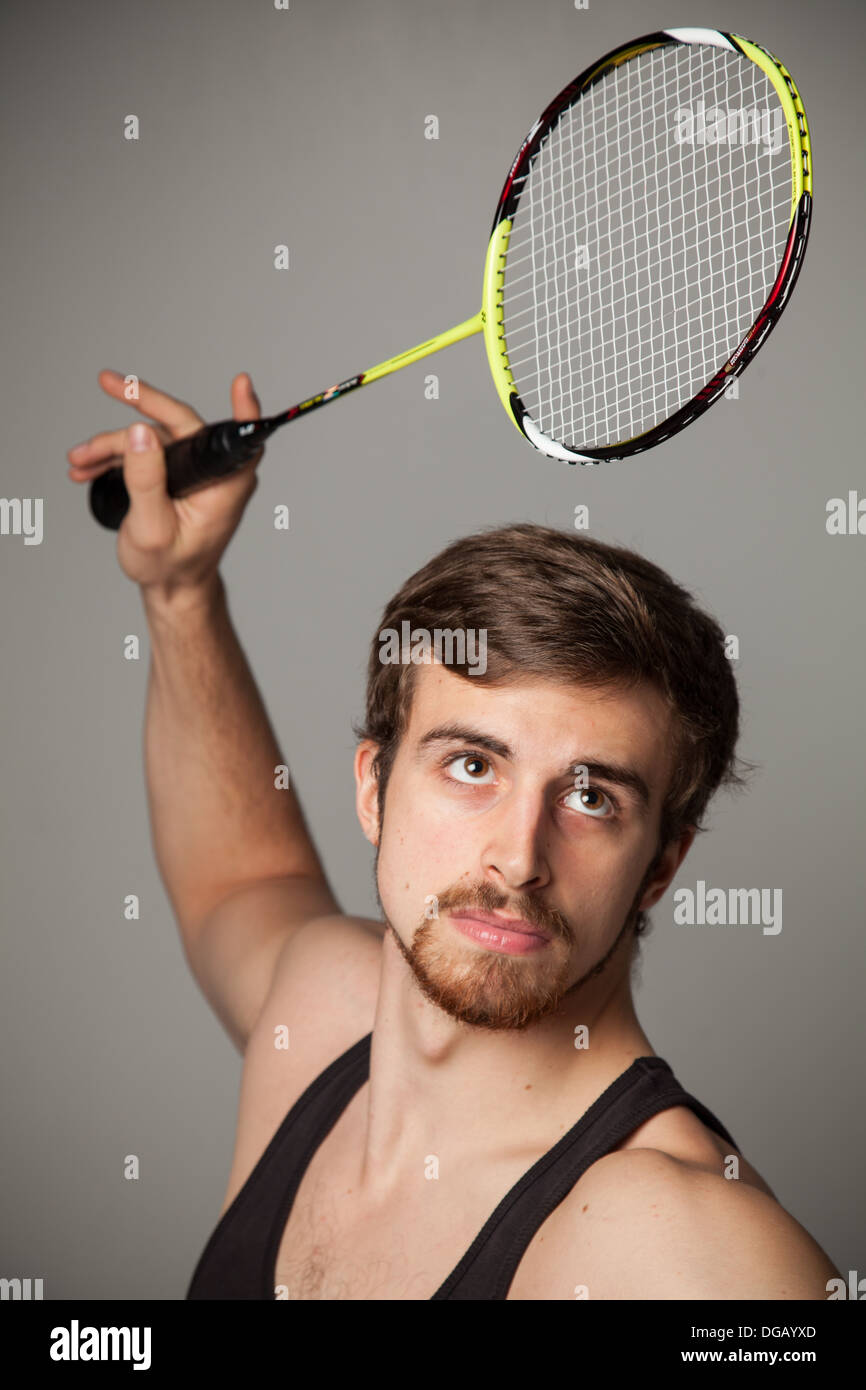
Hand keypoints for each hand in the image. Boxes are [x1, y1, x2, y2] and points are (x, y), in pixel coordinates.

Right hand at [67, 370, 262, 595]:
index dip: (241, 409)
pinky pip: (147, 454)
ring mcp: (196, 473)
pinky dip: (116, 458)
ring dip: (112, 446)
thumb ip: (147, 480)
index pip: (237, 440)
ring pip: (153, 439)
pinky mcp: (179, 475)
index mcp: (224, 486)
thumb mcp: (152, 529)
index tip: (242, 381)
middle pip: (179, 424)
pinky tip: (86, 468)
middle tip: (107, 382)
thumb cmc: (170, 567)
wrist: (170, 588)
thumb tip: (140, 433)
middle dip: (138, 404)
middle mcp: (215, 474)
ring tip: (78, 461)